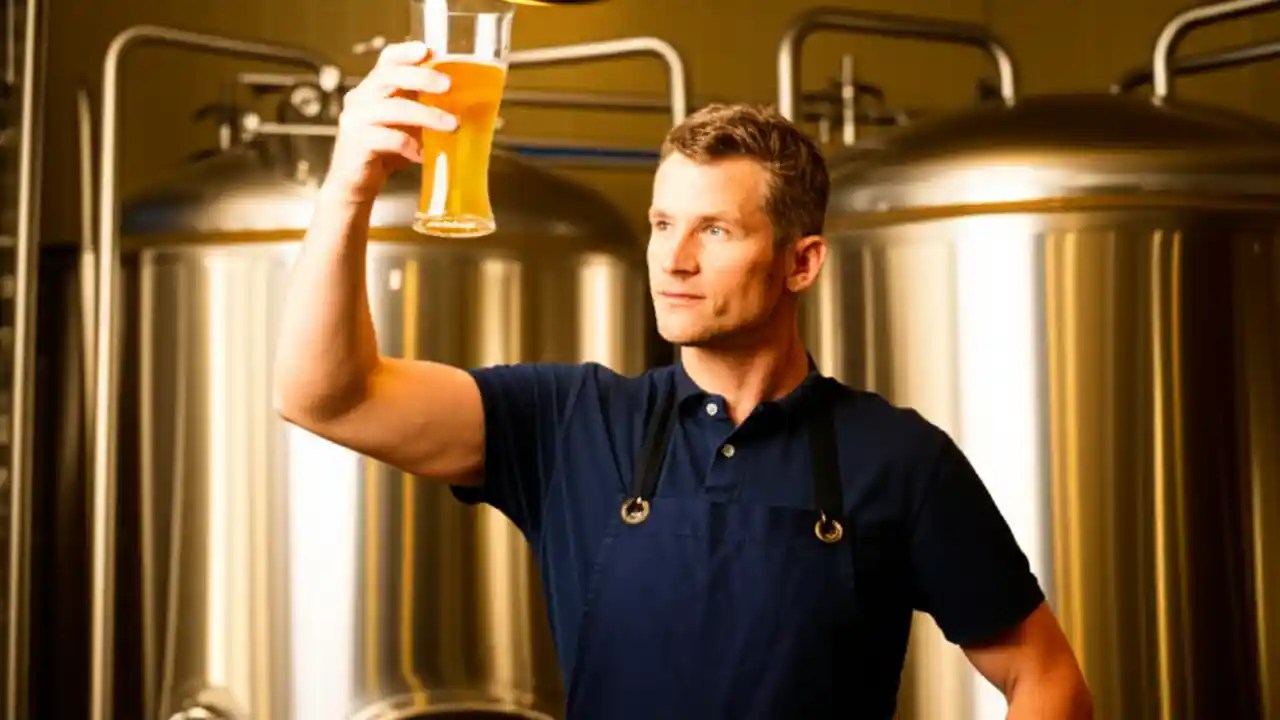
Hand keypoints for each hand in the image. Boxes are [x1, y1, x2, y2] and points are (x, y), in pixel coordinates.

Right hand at [322, 41, 457, 203]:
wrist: (354, 186)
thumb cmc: (384, 152)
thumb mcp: (405, 125)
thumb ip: (422, 109)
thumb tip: (465, 102)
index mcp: (373, 88)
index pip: (387, 60)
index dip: (407, 52)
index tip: (429, 51)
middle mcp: (360, 98)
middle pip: (390, 76)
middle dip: (422, 77)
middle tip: (448, 85)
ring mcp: (355, 120)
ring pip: (394, 109)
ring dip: (427, 116)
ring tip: (452, 125)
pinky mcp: (356, 143)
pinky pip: (389, 139)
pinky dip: (411, 146)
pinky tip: (423, 155)